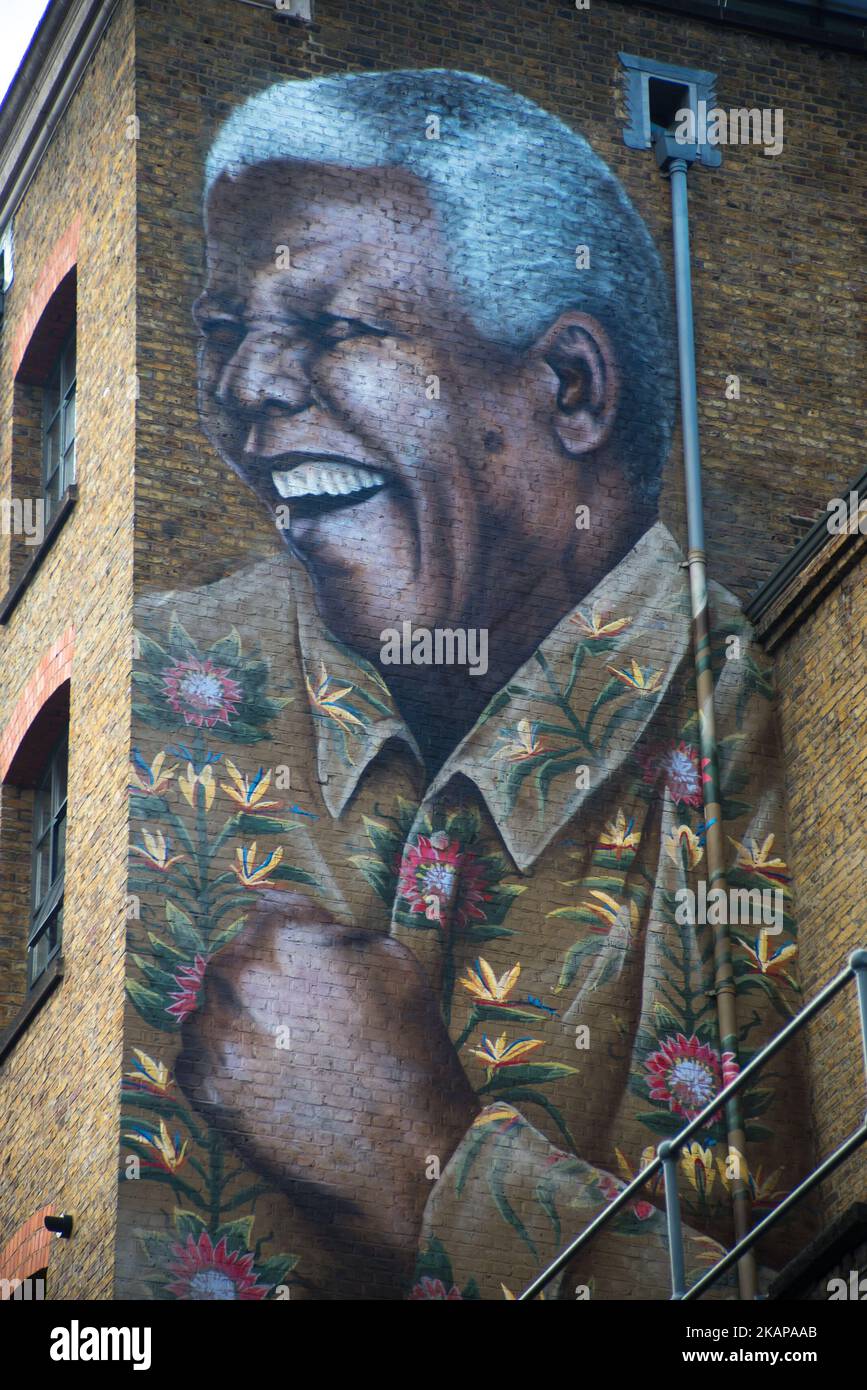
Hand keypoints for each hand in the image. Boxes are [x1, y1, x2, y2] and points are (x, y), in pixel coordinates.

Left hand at [176, 890, 477, 1287]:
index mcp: (281, 937)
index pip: (270, 912)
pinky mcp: (202, 1089)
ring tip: (292, 1058)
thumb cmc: (408, 1048)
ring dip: (242, 1023)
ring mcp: (212, 1036)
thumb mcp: (389, 958)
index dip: (298, 942)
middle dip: (265, 982)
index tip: (312, 971)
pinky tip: (272, 1083)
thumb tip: (296, 918)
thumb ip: (331, 926)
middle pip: (236, 961)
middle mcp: (234, 978)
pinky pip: (200, 1058)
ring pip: (214, 1010)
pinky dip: (228, 1066)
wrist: (404, 1154)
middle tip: (306, 1023)